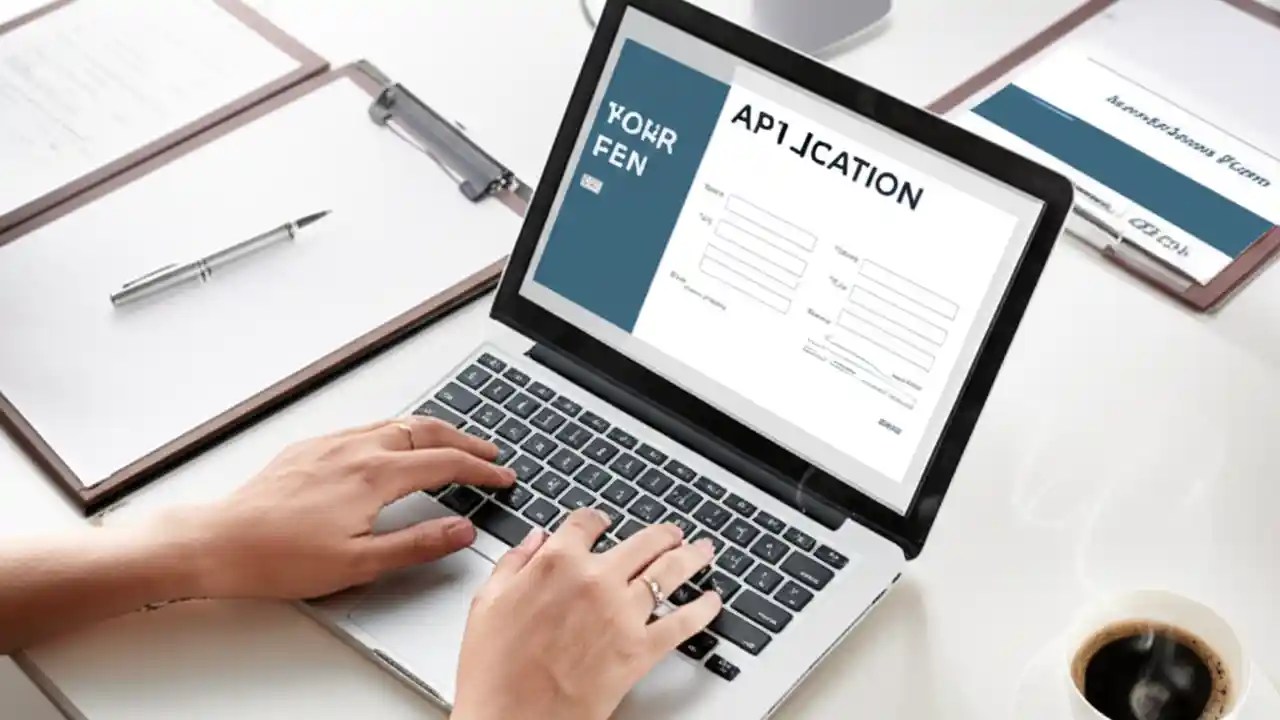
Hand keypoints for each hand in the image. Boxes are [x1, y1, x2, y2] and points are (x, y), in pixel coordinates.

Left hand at [167, 417, 514, 600]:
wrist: (219, 542)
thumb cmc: (279, 557)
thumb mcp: (360, 564)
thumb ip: (418, 544)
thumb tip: (461, 531)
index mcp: (375, 475)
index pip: (445, 463)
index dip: (481, 470)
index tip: (502, 477)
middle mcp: (356, 449)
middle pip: (425, 430)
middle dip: (464, 440)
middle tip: (488, 453)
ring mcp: (330, 444)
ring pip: (395, 423)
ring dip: (432, 430)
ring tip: (451, 442)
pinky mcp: (309, 448)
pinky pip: (367, 427)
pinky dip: (396, 431)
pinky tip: (392, 445)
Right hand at [453, 509, 721, 719]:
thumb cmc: (494, 672)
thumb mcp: (486, 603)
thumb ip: (514, 563)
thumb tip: (535, 539)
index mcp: (556, 563)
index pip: (586, 522)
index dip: (597, 519)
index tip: (603, 522)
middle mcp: (595, 580)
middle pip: (642, 541)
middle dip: (662, 534)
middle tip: (672, 534)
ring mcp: (622, 613)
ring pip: (670, 572)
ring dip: (691, 557)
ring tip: (702, 551)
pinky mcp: (641, 649)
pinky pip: (683, 623)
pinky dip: (703, 610)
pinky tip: (711, 602)